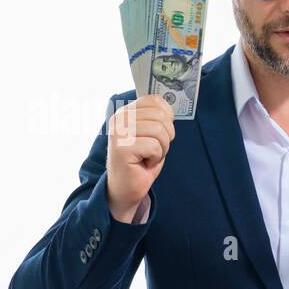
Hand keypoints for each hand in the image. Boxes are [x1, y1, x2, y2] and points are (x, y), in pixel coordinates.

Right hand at [105, 95, 174, 222]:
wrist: (126, 188)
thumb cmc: (140, 162)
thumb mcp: (150, 134)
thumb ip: (157, 118)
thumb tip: (169, 109)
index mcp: (125, 111)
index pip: (155, 100)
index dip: (166, 118)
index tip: (158, 134)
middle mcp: (119, 118)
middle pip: (161, 116)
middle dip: (166, 137)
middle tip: (154, 150)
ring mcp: (118, 132)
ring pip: (159, 130)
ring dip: (161, 149)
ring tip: (148, 156)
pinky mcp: (121, 148)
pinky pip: (154, 146)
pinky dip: (155, 158)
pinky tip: (143, 164)